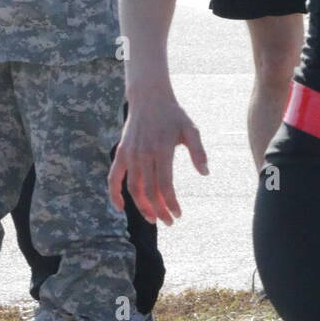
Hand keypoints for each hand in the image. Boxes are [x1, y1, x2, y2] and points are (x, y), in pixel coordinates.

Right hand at [109, 95, 207, 225]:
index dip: (171, 203)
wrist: (149, 98)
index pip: (165, 184)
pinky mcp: (121, 153)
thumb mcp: (191, 129)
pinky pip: (113, 177)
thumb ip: (198, 151)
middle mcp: (143, 154)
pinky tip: (121, 208)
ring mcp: (130, 154)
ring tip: (152, 218)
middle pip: (149, 190)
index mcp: (162, 150)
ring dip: (141, 206)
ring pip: (133, 188)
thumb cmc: (173, 115)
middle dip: (159, 210)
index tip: (178, 215)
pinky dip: (114, 193)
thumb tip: (205, 173)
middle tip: (168, 222)